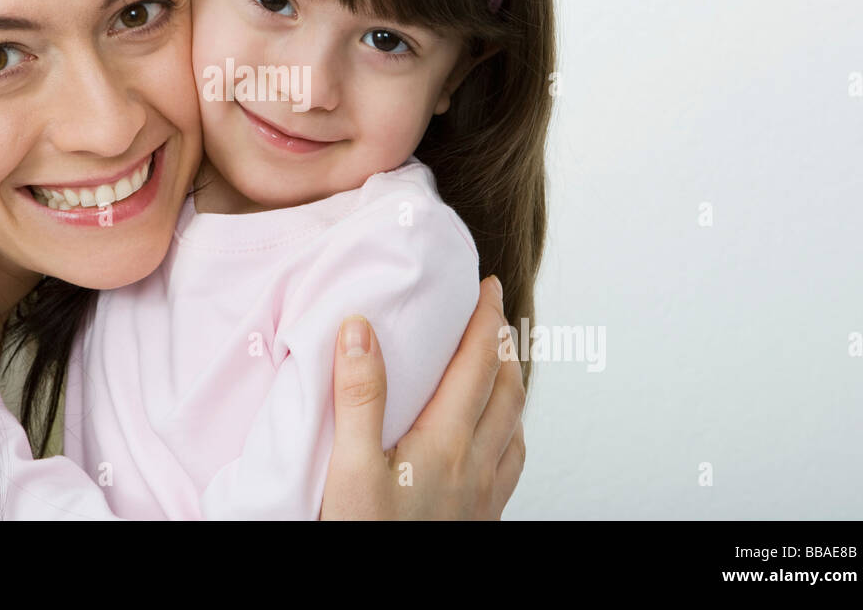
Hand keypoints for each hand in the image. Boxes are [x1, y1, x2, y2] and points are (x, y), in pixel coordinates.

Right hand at [320, 275, 525, 518]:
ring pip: (515, 426)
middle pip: (506, 390)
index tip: (487, 284)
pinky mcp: (478, 520)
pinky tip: (495, 435)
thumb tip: (362, 329)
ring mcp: (482, 497)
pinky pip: (511, 464)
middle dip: (503, 343)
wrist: (381, 599)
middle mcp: (475, 467)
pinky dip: (510, 430)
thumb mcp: (347, 470)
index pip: (476, 365)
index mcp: (444, 445)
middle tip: (495, 311)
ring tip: (500, 362)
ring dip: (513, 384)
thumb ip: (359, 397)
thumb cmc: (361, 539)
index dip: (484, 319)